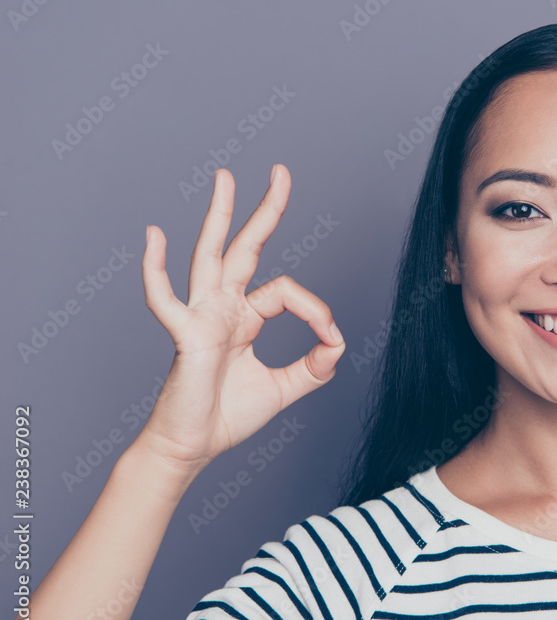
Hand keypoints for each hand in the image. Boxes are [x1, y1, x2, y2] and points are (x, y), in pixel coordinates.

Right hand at [136, 164, 344, 475]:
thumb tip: (340, 343)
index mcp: (245, 317)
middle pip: (245, 248)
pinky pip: (166, 299)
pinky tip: (154, 235)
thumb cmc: (229, 416)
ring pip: (210, 256)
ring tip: (226, 178)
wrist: (194, 447)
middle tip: (281, 172)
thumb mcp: (286, 388)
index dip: (316, 310)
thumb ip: (315, 367)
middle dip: (264, 210)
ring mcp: (202, 317)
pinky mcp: (185, 335)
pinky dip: (156, 269)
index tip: (331, 338)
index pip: (287, 291)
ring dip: (218, 216)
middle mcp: (223, 308)